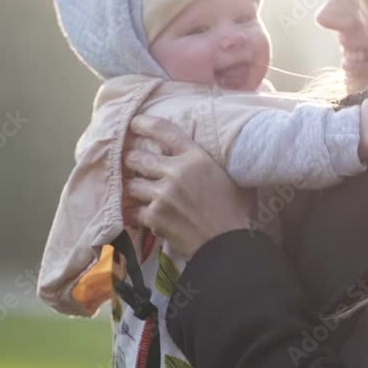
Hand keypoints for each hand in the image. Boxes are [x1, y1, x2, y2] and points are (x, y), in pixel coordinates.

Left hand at [122, 114, 253, 258]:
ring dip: (131, 188)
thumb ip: (212, 164)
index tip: (134, 123)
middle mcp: (176, 172)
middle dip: (131, 161)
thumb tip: (208, 156)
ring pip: (131, 184)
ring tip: (133, 191)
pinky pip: (132, 210)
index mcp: (196, 158)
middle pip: (137, 158)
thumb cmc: (236, 212)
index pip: (165, 131)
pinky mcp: (154, 217)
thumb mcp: (230, 178)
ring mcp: (162, 195)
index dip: (145, 124)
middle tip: (131, 164)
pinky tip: (135, 214)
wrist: (228, 243)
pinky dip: (132, 213)